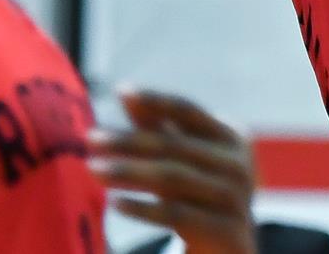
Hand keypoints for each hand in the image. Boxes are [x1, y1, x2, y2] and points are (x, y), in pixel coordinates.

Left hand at [89, 89, 256, 253]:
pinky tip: (115, 204)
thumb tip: (124, 92)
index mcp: (231, 137)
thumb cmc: (200, 193)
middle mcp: (238, 164)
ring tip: (93, 168)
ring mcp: (235, 198)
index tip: (121, 91)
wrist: (230, 249)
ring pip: (171, 178)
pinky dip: (142, 208)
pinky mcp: (226, 230)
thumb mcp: (183, 158)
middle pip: (173, 145)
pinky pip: (175, 214)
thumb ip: (158, 126)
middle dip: (127, 141)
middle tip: (90, 138)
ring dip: (128, 172)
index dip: (155, 100)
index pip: (188, 110)